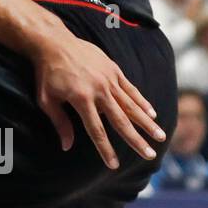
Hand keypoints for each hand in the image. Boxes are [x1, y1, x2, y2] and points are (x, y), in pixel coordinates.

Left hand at [33, 35, 164, 169]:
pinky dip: (142, 102)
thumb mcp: (46, 99)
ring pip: (131, 105)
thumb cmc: (47, 73)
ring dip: (146, 123)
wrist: (54, 42)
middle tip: (149, 155)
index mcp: (81, 99)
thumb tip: (66, 146)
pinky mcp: (113, 69)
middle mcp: (99, 90)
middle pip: (121, 120)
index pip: (96, 130)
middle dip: (136, 140)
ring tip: (160, 137)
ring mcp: (109, 79)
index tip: (114, 165)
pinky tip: (152, 114)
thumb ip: (59, 122)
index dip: (105, 149)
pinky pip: (131, 89)